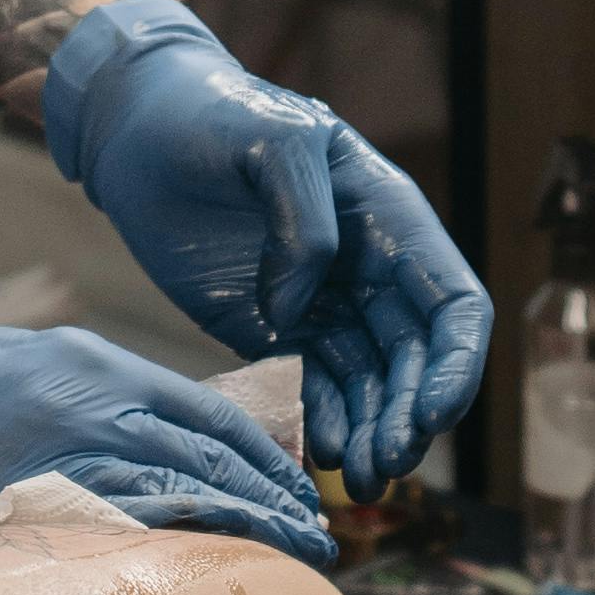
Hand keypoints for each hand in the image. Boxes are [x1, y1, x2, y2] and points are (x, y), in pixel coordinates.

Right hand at [0, 318, 335, 564]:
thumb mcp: (32, 366)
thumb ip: (105, 397)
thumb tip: (176, 439)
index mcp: (96, 372)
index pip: (214, 419)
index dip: (267, 463)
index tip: (301, 498)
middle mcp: (89, 410)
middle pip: (212, 463)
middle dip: (274, 506)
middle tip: (318, 544)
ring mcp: (56, 465)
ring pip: (178, 502)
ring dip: (239, 537)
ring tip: (283, 571)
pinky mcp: (22, 518)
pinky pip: (118, 543)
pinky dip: (169, 562)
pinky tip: (198, 587)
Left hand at [42, 0, 491, 493]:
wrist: (138, 129)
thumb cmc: (213, 115)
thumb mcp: (271, 143)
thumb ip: (302, 221)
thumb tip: (296, 311)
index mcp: (391, 219)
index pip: (453, 303)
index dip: (456, 364)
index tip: (429, 414)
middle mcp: (371, 267)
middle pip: (417, 359)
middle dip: (409, 416)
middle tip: (382, 464)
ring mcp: (324, 302)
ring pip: (373, 384)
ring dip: (374, 433)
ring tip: (357, 479)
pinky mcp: (275, 327)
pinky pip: (318, 386)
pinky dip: (326, 423)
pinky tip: (319, 454)